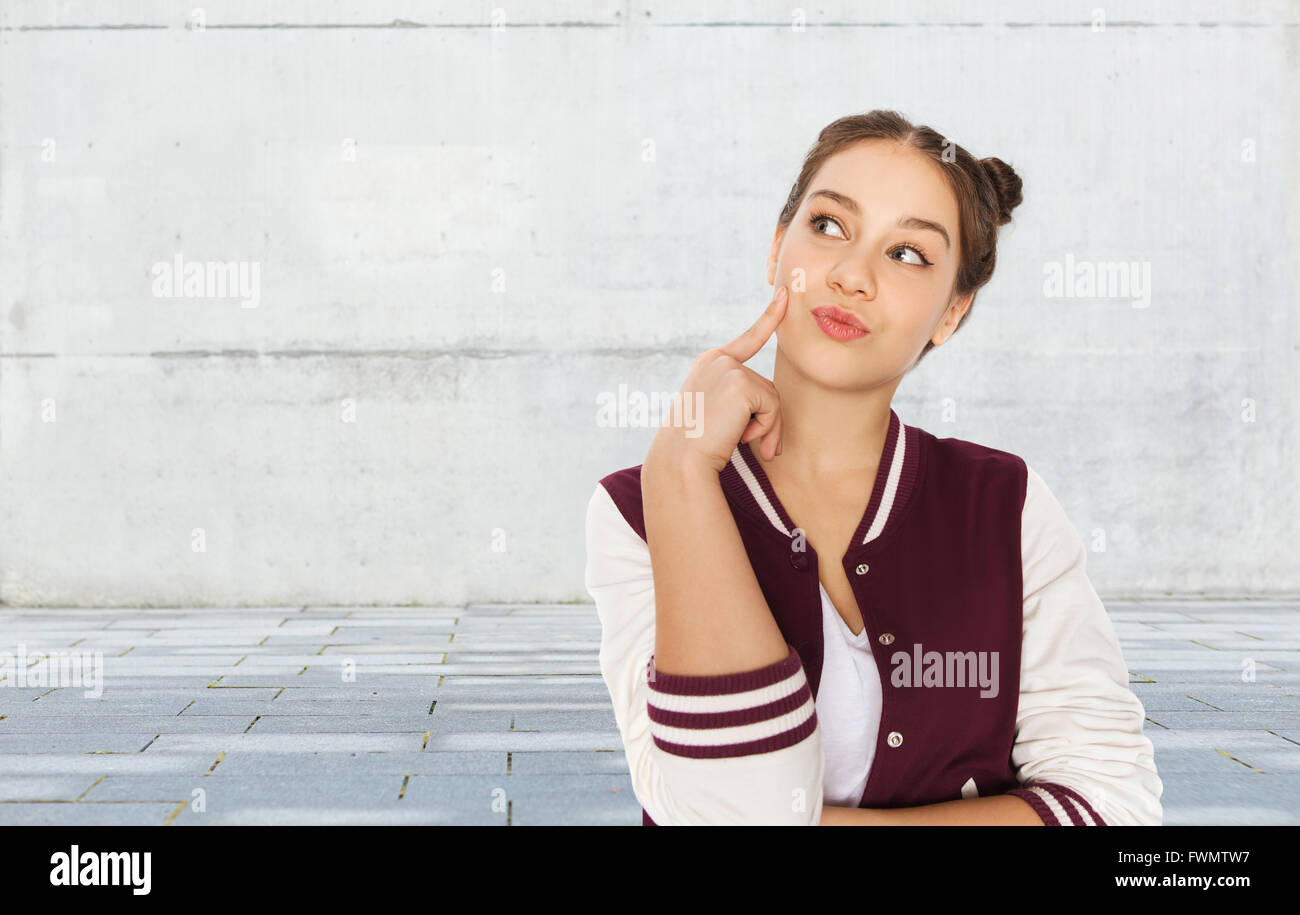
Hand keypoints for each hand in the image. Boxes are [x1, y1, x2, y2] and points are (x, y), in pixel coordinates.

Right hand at [646, 286, 788, 475]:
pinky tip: (738, 435)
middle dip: (767, 421)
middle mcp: (719, 360)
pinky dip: (764, 429)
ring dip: (766, 428)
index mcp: (709, 364)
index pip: (748, 339)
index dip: (769, 318)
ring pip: (773, 399)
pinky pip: (773, 408)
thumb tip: (776, 443)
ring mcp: (730, 368)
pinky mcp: (742, 383)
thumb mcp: (717, 418)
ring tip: (737, 440)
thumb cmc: (696, 447)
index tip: (784, 296)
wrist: (680, 459)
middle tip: (751, 446)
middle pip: (767, 387)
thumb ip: (743, 411)